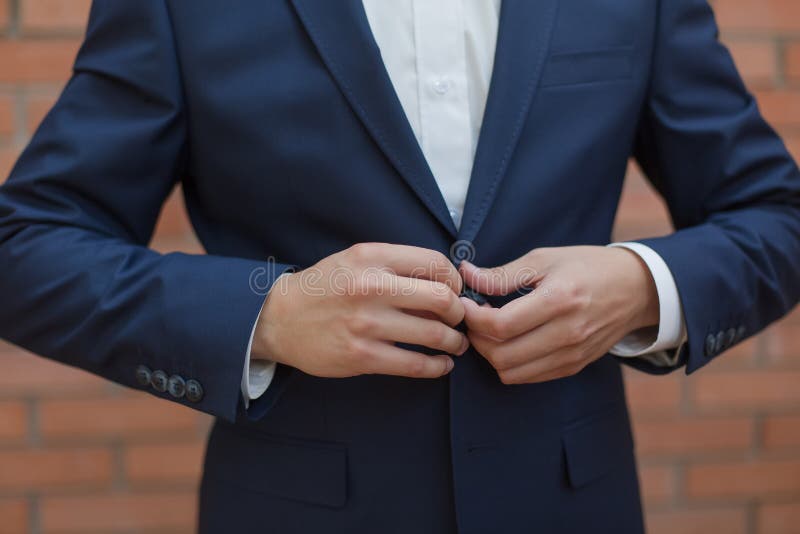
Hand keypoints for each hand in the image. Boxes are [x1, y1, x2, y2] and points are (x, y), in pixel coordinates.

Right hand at [252, 243, 467, 378]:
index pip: (435, 263)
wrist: (279, 319)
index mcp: (372, 257)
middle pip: (442, 298)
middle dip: (459, 312)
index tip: (454, 291)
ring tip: (456, 344)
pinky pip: (415, 364)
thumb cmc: (325, 288)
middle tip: (459, 319)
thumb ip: (396, 264)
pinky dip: (437, 367)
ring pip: (434, 334)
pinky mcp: (362, 356)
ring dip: (454, 342)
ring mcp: (367, 324)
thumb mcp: (356, 259)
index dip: (453, 280)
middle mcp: (371, 288)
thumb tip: (445, 280)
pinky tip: (441, 365)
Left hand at [459, 246, 658, 383]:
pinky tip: (510, 342)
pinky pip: (529, 377)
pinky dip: (510, 364)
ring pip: (512, 373)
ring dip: (491, 355)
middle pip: (502, 355)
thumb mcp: (545, 259)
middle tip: (474, 319)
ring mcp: (572, 354)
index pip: (501, 325)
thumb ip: (503, 274)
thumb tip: (466, 275)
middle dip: (477, 339)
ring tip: (490, 332)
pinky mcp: (574, 366)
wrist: (636, 288)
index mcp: (559, 300)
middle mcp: (567, 333)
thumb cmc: (587, 267)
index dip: (473, 318)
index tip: (465, 304)